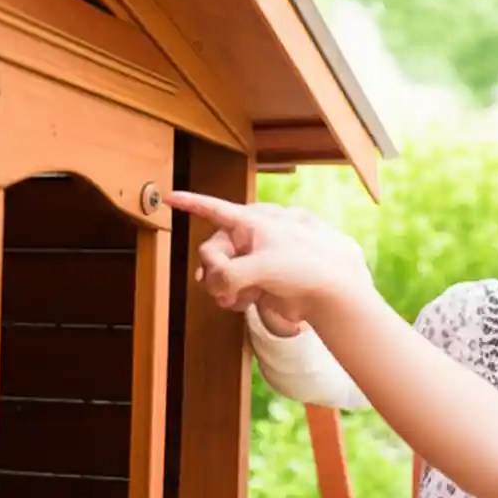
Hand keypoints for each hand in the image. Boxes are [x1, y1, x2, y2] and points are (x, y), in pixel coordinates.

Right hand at [168, 191, 374, 320]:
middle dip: (214, 271)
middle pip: (210, 251)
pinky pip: (227, 288)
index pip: (214, 208)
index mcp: (251, 222)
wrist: (328, 293)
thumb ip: (229, 274)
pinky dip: (232, 297)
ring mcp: (249, 261)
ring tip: (237, 298)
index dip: (189, 203)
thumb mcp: (262, 267)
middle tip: (225, 285)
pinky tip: (246, 301)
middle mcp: (248, 239)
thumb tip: (213, 285)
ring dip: (221, 288)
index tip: (169, 196)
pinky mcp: (253, 281)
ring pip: (216, 274)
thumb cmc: (304, 268)